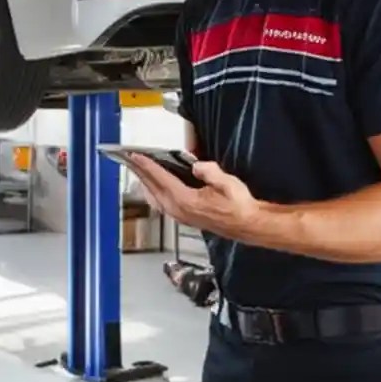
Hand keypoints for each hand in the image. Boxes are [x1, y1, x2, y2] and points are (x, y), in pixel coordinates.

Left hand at [126, 155, 257, 238]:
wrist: (248, 225)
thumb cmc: (239, 206)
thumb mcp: (226, 182)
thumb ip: (208, 171)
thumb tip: (196, 165)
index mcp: (186, 201)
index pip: (160, 179)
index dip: (147, 166)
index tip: (136, 156)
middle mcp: (179, 210)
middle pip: (153, 189)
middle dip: (141, 173)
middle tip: (132, 160)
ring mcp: (181, 216)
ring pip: (155, 199)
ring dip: (147, 184)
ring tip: (141, 172)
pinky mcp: (185, 219)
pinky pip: (162, 204)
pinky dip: (154, 193)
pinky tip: (155, 189)